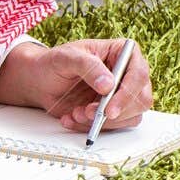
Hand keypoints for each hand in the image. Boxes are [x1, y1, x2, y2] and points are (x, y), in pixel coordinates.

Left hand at [0, 38, 153, 132]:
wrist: (39, 81)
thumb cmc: (53, 63)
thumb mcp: (66, 58)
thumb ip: (88, 67)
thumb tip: (109, 85)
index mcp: (122, 53)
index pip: (139, 74)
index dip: (127, 94)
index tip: (109, 109)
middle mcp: (127, 74)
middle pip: (141, 99)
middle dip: (113, 111)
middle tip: (87, 112)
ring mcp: (122, 94)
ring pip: (130, 116)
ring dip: (102, 121)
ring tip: (75, 113)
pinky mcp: (113, 110)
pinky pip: (114, 126)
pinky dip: (92, 126)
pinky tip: (72, 118)